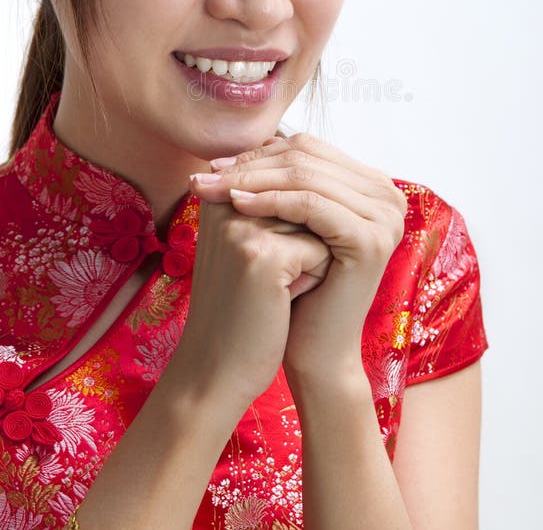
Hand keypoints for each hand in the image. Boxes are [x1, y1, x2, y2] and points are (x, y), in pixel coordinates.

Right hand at [173, 197, 330, 412]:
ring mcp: (241, 225)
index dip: (297, 228)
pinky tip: (280, 301)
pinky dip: (312, 278)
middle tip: (268, 281)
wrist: (216, 370)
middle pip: (308, 199)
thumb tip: (325, 173)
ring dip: (311, 257)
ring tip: (274, 288)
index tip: (264, 263)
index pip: (295, 182)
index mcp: (220, 192)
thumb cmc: (242, 306)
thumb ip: (277, 204)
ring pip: (319, 222)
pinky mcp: (262, 254)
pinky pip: (321, 250)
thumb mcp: (252, 243)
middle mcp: (226, 200)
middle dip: (307, 241)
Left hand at [192, 134, 406, 386]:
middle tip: (206, 173)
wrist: (314, 348)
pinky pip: (310, 205)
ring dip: (252, 179)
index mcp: (372, 184)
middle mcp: (388, 194)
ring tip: (212, 188)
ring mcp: (385, 216)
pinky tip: (237, 206)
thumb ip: (283, 179)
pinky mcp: (371, 238)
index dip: (259, 153)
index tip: (214, 165)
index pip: (308, 149)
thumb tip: (252, 134)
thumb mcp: (290, 222)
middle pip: (306, 159)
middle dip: (251, 164)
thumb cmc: (297, 284)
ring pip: (305, 178)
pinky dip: (270, 201)